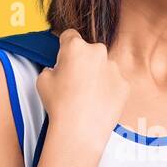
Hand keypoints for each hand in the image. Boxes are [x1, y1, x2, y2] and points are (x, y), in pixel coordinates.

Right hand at [36, 29, 130, 153]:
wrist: (80, 131)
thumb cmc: (59, 105)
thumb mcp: (42, 81)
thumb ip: (51, 68)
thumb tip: (57, 70)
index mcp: (75, 47)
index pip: (70, 35)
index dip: (65, 46)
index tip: (65, 56)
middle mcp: (98, 52)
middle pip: (89, 50)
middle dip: (83, 61)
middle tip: (74, 81)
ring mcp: (114, 68)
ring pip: (104, 66)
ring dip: (97, 75)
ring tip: (87, 96)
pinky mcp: (124, 84)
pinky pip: (115, 82)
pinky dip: (108, 90)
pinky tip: (98, 103)